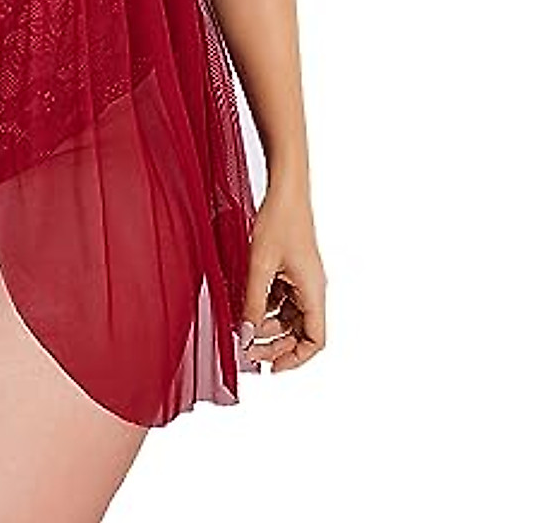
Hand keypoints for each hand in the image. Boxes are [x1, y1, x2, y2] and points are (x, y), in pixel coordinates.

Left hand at [238, 181, 326, 372]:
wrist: (285, 189)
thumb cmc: (278, 221)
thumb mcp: (260, 267)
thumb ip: (253, 303)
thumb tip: (246, 336)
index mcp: (313, 291)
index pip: (315, 340)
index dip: (295, 358)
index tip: (270, 368)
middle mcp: (312, 288)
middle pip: (300, 331)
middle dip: (275, 344)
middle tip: (247, 351)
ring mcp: (302, 278)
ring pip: (288, 315)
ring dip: (267, 325)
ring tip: (241, 330)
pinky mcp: (291, 268)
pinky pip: (281, 298)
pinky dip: (265, 306)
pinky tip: (244, 305)